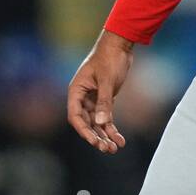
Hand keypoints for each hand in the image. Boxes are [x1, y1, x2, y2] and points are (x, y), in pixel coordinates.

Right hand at [67, 30, 134, 153]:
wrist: (120, 44)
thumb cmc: (109, 58)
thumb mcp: (107, 80)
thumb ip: (104, 101)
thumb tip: (102, 123)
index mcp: (76, 91)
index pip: (75, 116)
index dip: (84, 131)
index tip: (94, 141)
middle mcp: (82, 97)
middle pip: (86, 123)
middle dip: (96, 137)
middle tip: (107, 149)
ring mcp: (93, 99)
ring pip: (97, 123)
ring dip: (105, 136)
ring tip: (114, 149)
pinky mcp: (104, 99)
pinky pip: (106, 117)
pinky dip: (112, 128)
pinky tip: (120, 139)